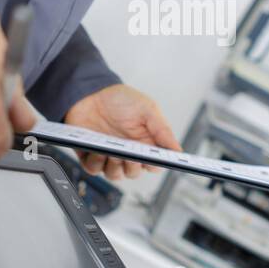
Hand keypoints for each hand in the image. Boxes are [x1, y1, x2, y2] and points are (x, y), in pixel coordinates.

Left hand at [63, 83, 180, 179]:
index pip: (154, 164)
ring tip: (110, 151)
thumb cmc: (120, 99)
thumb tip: (177, 150)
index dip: (154, 165)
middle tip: (128, 153)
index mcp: (145, 143)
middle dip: (131, 166)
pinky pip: (95, 169)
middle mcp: (128, 152)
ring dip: (113, 166)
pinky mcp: (91, 155)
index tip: (151, 160)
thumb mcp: (147, 109)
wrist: (90, 91)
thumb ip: (162, 130)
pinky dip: (95, 162)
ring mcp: (109, 155)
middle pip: (134, 172)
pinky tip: (97, 149)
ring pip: (115, 175)